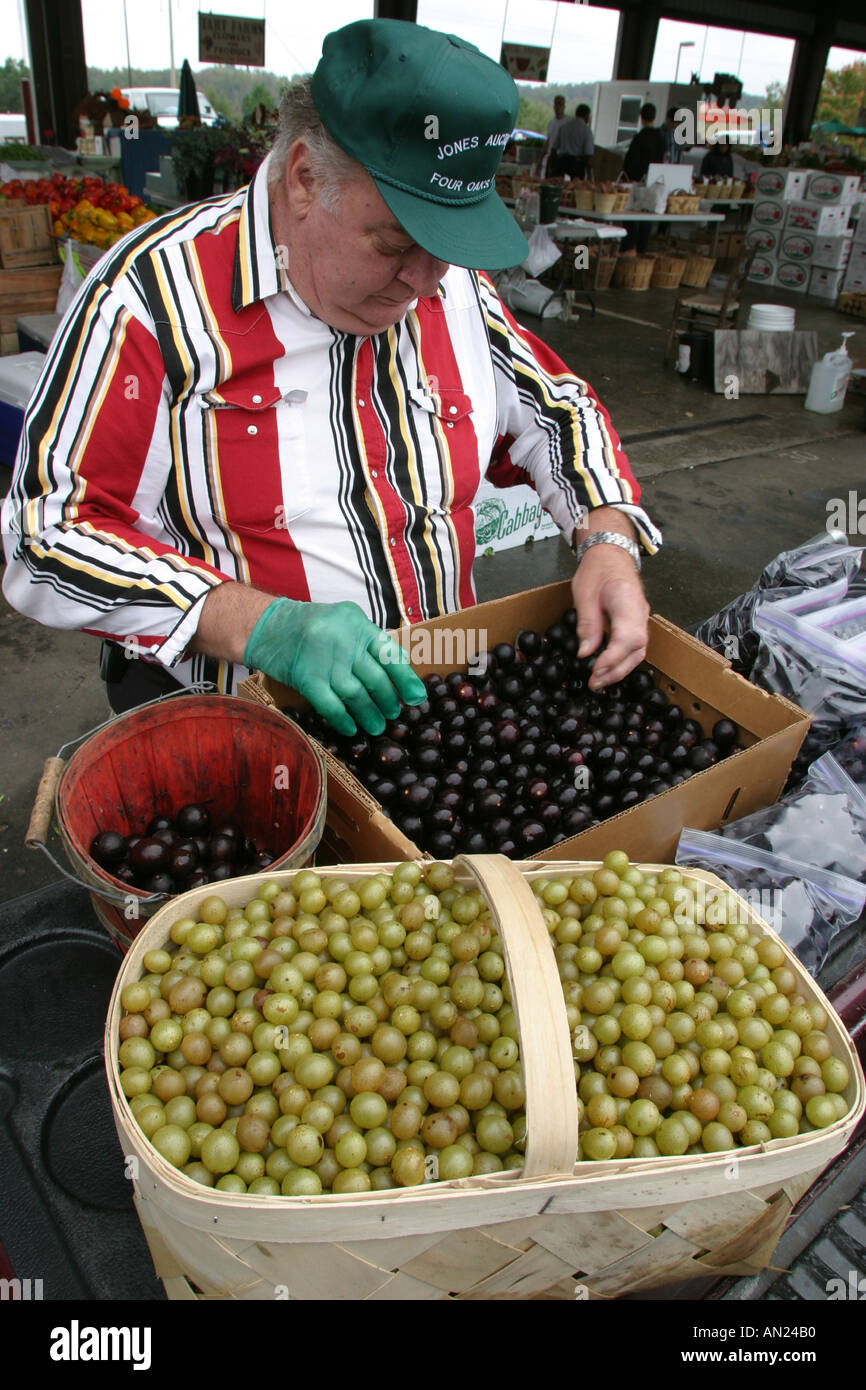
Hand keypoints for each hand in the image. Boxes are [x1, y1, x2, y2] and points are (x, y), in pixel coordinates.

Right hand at [243, 598, 426, 736]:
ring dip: (369, 715)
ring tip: (376, 726)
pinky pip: (331, 705)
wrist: (268, 626)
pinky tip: (351, 728)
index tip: (416, 698)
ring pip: (356, 695)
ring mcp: (324, 660)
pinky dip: (343, 720)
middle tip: (393, 713)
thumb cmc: (310, 625)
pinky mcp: (307, 678)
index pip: (390, 654)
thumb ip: (367, 642)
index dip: (405, 679)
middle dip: (387, 701)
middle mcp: (344, 641)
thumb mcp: (344, 621)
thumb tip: (398, 670)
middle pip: (375, 678)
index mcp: (358, 624)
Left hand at [571, 545, 648, 690]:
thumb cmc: (597, 570)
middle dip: (616, 670)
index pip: (628, 638)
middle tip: (594, 683)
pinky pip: (635, 647)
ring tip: (599, 680)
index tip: (595, 670)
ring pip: (639, 651)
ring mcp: (642, 618)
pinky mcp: (637, 623)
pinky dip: (623, 661)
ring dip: (620, 669)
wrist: (611, 554)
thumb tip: (585, 653)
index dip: (613, 658)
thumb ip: (587, 624)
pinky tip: (608, 668)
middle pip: (637, 649)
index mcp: (627, 601)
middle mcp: (640, 613)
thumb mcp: (584, 594)